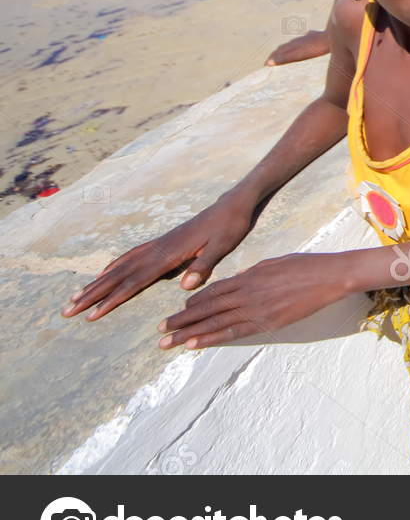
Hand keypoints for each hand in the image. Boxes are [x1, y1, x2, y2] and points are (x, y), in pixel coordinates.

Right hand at [62, 198, 255, 320]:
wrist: (232, 204)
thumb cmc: (229, 226)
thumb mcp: (222, 246)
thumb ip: (204, 266)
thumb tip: (185, 286)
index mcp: (169, 254)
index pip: (134, 282)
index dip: (112, 299)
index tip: (91, 315)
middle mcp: (157, 249)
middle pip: (118, 275)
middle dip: (92, 294)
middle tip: (67, 311)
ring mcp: (158, 245)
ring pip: (120, 266)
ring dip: (97, 283)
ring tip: (75, 296)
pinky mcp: (162, 242)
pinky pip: (130, 257)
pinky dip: (113, 267)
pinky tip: (104, 274)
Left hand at [157, 253, 351, 349]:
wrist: (330, 275)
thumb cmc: (307, 266)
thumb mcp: (275, 263)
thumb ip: (254, 273)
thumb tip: (240, 280)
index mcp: (248, 276)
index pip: (213, 291)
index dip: (194, 303)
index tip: (179, 311)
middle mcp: (245, 292)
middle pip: (206, 308)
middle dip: (181, 320)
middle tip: (160, 330)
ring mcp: (254, 308)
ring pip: (213, 322)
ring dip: (188, 333)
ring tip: (167, 342)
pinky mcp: (266, 322)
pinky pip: (232, 332)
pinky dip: (211, 338)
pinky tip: (194, 344)